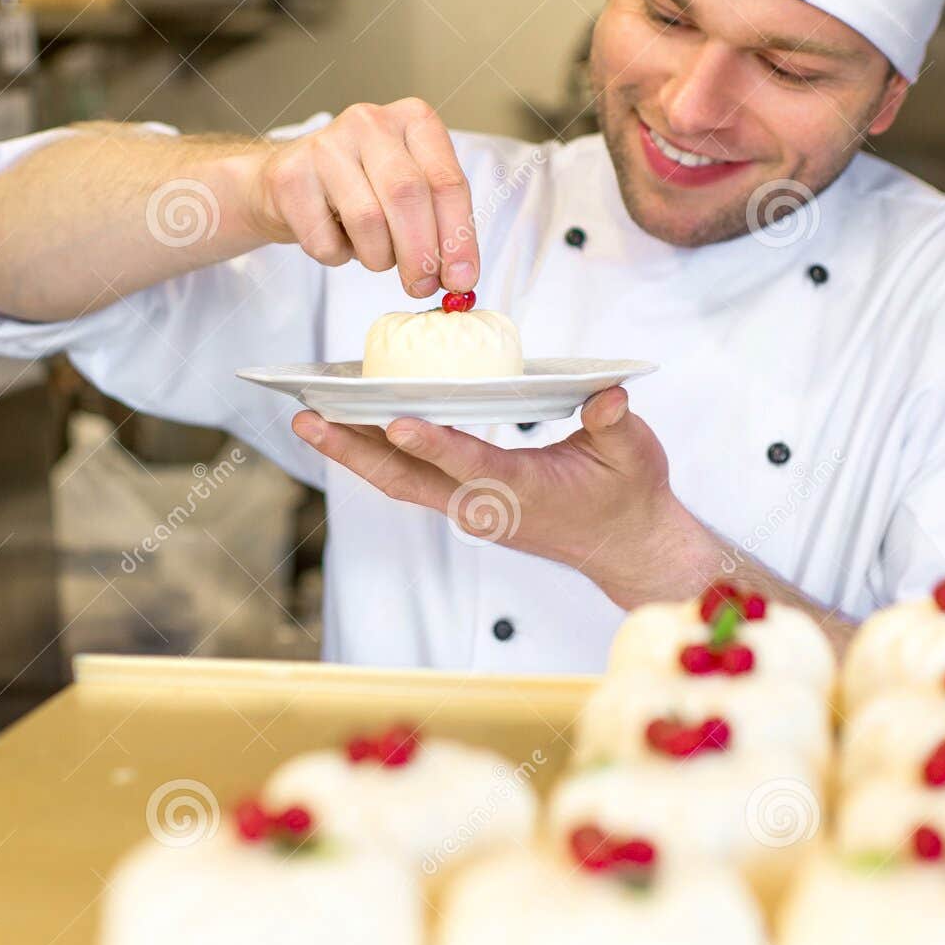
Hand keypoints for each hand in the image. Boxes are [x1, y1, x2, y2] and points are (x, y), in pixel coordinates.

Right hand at [240, 99, 475, 295]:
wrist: (293, 182)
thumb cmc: (363, 187)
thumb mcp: (411, 195)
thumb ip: (441, 227)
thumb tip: (460, 276)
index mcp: (413, 120)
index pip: (447, 181)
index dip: (458, 237)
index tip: (461, 278)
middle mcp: (370, 121)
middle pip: (408, 196)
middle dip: (420, 253)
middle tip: (421, 286)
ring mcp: (326, 144)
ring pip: (368, 220)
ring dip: (378, 257)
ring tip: (375, 252)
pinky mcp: (290, 176)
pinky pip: (325, 239)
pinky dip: (338, 256)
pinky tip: (336, 237)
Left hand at [291, 388, 713, 606]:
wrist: (627, 546)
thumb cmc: (630, 496)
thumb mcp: (635, 453)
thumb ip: (615, 424)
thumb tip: (608, 397)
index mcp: (524, 490)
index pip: (471, 464)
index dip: (434, 443)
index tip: (397, 419)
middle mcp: (486, 505)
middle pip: (407, 477)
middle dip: (355, 448)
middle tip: (309, 417)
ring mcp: (471, 509)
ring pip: (400, 481)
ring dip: (353, 452)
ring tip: (309, 420)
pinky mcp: (467, 505)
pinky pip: (411, 481)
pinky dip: (376, 456)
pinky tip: (350, 430)